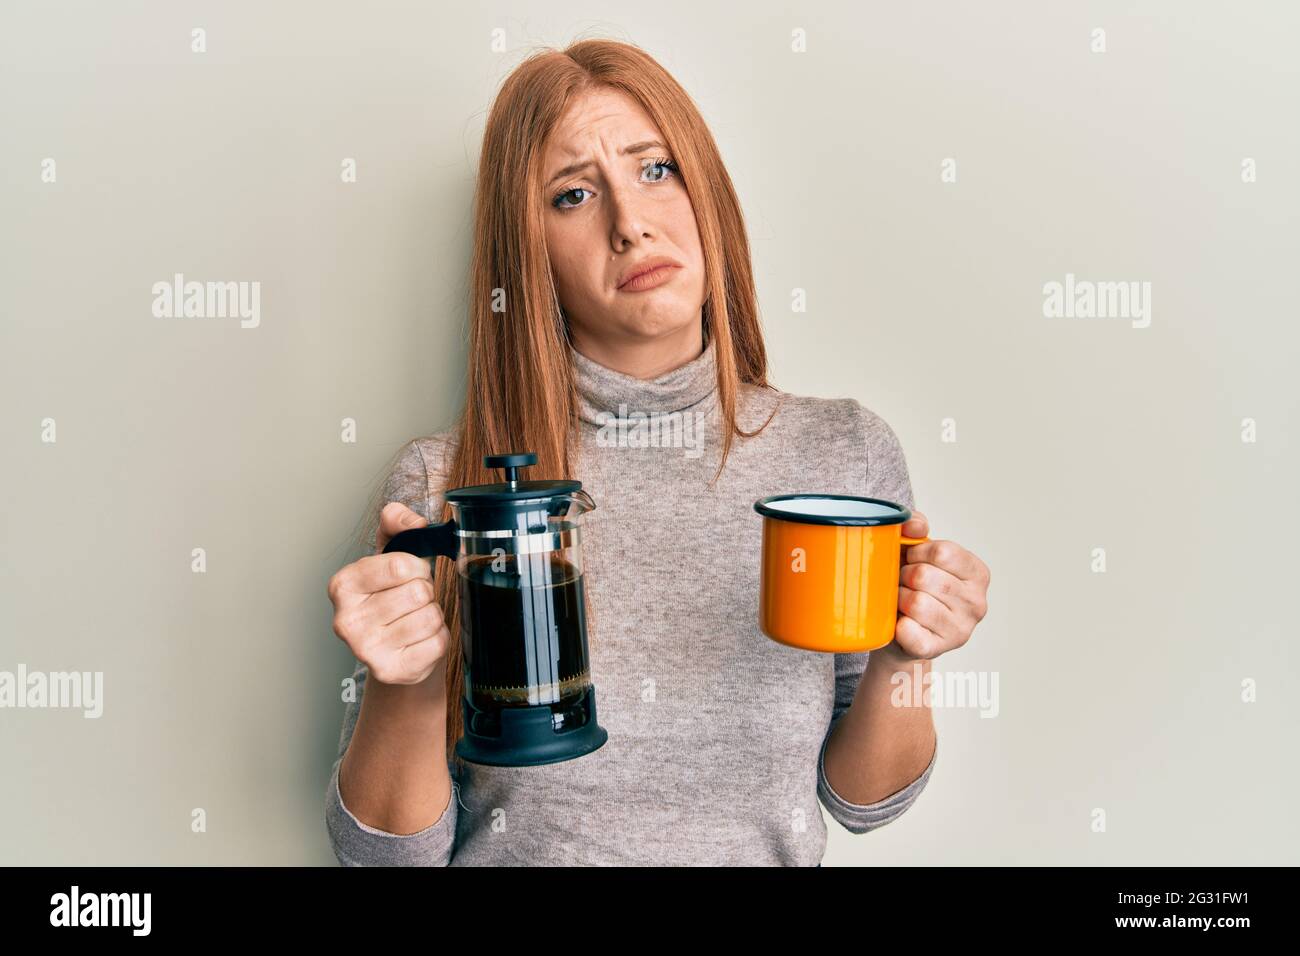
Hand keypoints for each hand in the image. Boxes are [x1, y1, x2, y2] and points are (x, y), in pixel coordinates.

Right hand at [326, 502, 451, 685]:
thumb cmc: (392, 594)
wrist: (393, 649)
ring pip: (431, 617)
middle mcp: (347, 621)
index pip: (401, 565)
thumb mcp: (390, 552)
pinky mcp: (392, 671)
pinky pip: (438, 642)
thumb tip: (415, 522)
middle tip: (412, 600)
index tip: (409, 573)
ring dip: (433, 614)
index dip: (417, 566)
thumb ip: (397, 522)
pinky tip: (420, 639)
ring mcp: (367, 650)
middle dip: (425, 591)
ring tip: (415, 617)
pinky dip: (439, 638)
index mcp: (343, 585)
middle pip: (418, 592)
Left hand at [876, 509, 989, 663]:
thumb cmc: (912, 586)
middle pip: (924, 576)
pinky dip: (897, 625)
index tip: (911, 559)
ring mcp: (960, 630)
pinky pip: (908, 632)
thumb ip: (916, 527)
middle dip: (903, 576)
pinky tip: (900, 623)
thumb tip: (912, 524)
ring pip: (915, 603)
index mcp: (977, 574)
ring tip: (901, 601)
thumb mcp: (918, 552)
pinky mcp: (937, 650)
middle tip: (903, 583)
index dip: (917, 552)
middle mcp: (977, 603)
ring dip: (898, 599)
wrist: (901, 633)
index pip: (942, 552)